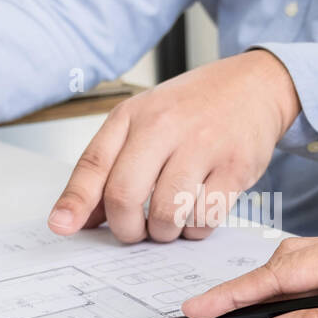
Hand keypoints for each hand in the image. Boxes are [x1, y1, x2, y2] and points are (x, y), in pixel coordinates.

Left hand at [47, 50, 300, 242]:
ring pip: (166, 213)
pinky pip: (205, 217)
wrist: (255, 85)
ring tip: (170, 222)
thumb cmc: (195, 107)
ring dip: (164, 232)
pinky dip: (196, 229)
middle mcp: (164, 126)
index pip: (94, 163)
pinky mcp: (235, 167)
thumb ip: (111, 166)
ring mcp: (202, 146)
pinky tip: (197, 215)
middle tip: (135, 232)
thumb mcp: (145, 121)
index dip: (75, 202)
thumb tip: (78, 217)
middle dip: (126, 228)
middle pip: (125, 195)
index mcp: (134, 116)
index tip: (62, 227)